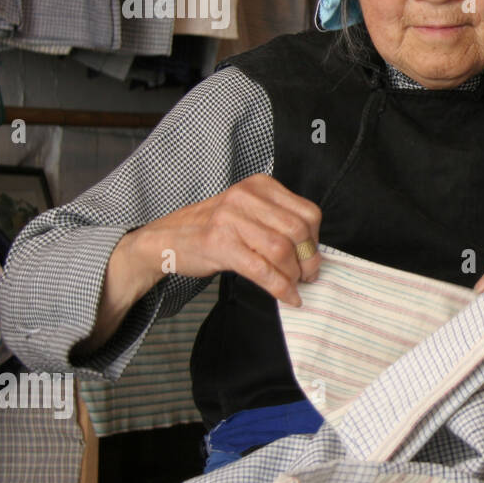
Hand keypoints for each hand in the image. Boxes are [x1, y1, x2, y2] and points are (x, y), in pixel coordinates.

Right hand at [124, 174, 322, 306]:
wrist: (167, 238)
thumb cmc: (214, 228)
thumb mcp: (250, 212)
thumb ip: (279, 222)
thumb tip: (313, 252)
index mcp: (260, 185)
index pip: (308, 213)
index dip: (316, 240)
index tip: (311, 257)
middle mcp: (246, 196)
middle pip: (298, 231)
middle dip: (308, 260)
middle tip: (307, 276)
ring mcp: (230, 218)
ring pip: (281, 250)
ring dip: (293, 275)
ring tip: (293, 286)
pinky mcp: (219, 243)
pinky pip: (261, 269)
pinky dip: (280, 288)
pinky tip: (287, 297)